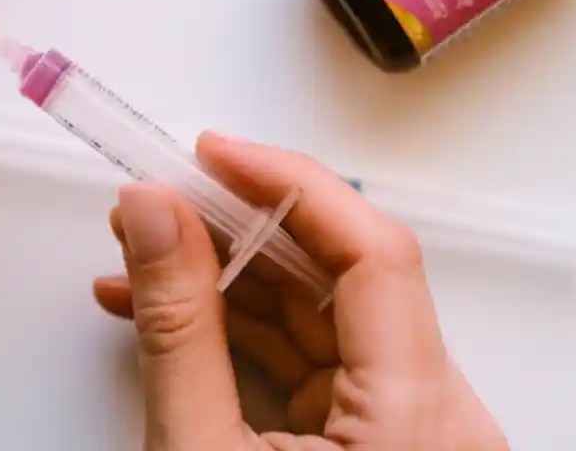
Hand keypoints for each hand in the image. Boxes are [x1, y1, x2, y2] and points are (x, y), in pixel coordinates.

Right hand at [92, 134, 508, 449]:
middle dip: (239, 231)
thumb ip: (176, 329)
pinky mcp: (379, 446)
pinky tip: (169, 315)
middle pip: (340, 279)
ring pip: (320, 318)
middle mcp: (434, 417)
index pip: (370, 252)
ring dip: (228, 282)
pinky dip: (243, 335)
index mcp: (418, 418)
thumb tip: (153, 217)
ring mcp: (410, 433)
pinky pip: (313, 363)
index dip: (290, 184)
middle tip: (158, 199)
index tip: (214, 152)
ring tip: (141, 259)